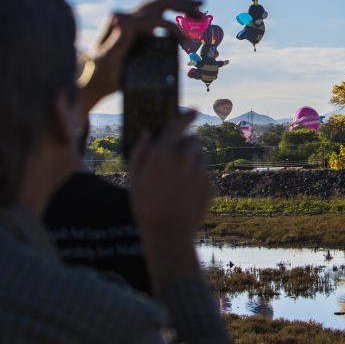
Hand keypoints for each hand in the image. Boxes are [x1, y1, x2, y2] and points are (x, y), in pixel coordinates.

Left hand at [78, 0, 202, 117]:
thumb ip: (116, 43)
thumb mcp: (107, 61)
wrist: (91, 80)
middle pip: (159, 5)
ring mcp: (130, 20)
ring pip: (158, 5)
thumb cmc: (98, 74)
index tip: (187, 41)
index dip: (174, 28)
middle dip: (183, 5)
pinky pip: (152, 11)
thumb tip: (126, 22)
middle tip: (203, 8)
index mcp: (121, 21)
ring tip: (200, 3)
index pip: (154, 19)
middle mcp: (125, 16)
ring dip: (179, 3)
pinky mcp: (133, 27)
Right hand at [130, 111, 210, 289]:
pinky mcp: (209, 183)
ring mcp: (198, 171)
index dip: (185, 116)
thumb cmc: (146, 205)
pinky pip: (204, 173)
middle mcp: (183, 158)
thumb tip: (147, 133)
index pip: (178, 125)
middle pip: (193, 139)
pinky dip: (197, 177)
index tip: (191, 111)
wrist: (168, 232)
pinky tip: (185, 193)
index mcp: (162, 154)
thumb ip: (141, 153)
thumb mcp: (135, 179)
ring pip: (200, 156)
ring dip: (193, 161)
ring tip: (178, 180)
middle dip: (187, 144)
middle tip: (177, 157)